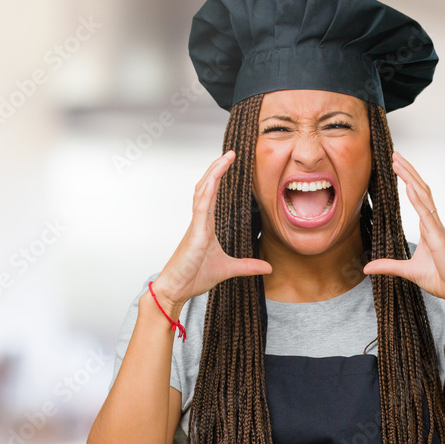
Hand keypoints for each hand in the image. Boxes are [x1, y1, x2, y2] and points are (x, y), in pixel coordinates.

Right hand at [151, 150, 271, 313]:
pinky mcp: (195, 234)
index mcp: (205, 226)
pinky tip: (213, 179)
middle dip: (216, 168)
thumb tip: (268, 267)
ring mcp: (196, 226)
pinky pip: (200, 208)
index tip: (229, 163)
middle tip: (230, 153)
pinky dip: (207, 191)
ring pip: (203, 192)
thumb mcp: (229, 269)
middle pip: (206, 187)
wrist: (176, 290)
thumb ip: (248, 266)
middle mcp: (199, 222)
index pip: (212, 195)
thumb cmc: (193, 277)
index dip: (218, 177)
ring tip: (224, 158)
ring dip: (213, 173)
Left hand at [362, 151, 444, 308]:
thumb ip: (388, 266)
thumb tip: (366, 267)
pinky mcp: (439, 239)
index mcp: (429, 228)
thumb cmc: (441, 279)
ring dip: (410, 177)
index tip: (396, 165)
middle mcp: (434, 223)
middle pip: (420, 190)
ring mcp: (437, 229)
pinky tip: (409, 186)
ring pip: (424, 196)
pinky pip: (427, 215)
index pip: (418, 197)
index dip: (408, 179)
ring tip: (398, 161)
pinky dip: (418, 199)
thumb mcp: (408, 271)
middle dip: (408, 171)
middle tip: (395, 154)